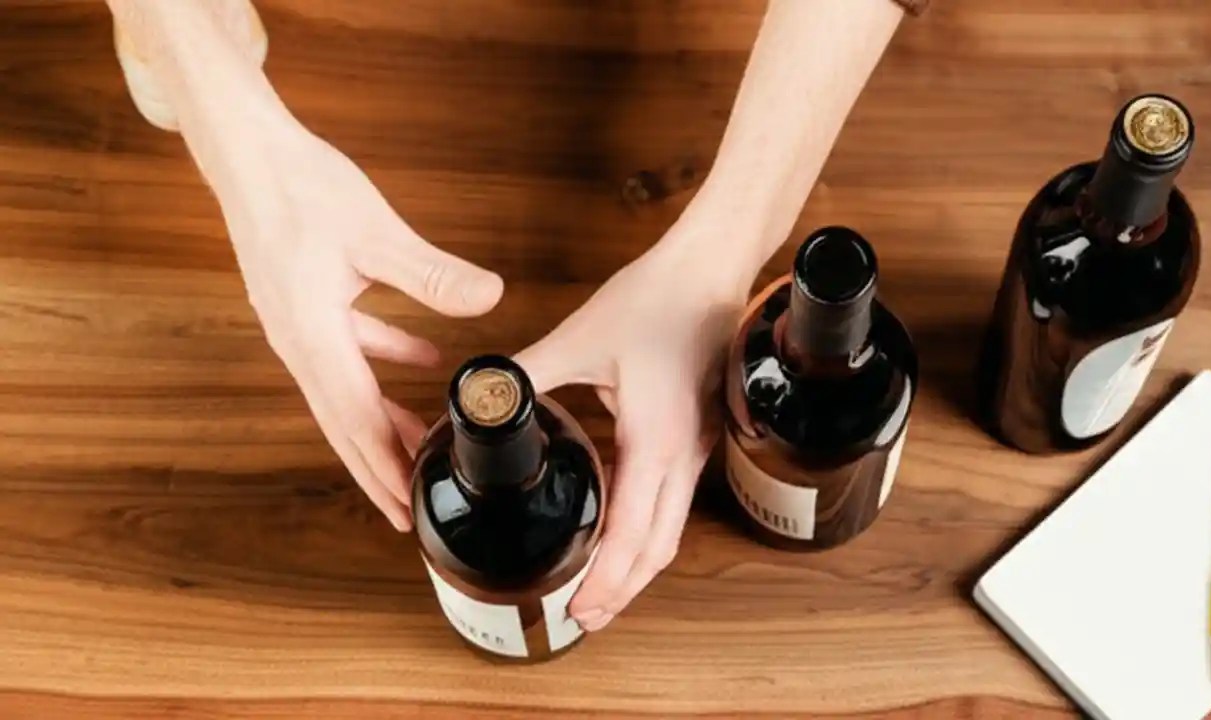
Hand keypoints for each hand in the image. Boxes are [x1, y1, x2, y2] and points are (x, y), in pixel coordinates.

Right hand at [217, 118, 502, 530]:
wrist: (246, 152)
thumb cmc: (300, 187)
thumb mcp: (376, 232)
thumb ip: (433, 275)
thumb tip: (491, 299)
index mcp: (312, 336)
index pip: (355, 420)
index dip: (384, 465)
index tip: (406, 505)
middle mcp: (298, 342)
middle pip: (342, 423)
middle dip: (377, 469)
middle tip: (408, 511)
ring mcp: (297, 325)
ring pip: (344, 393)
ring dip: (381, 423)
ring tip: (419, 450)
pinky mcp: (303, 305)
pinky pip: (347, 351)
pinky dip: (384, 362)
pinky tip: (425, 360)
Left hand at [516, 207, 752, 630]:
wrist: (710, 270)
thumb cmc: (655, 300)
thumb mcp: (580, 338)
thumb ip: (527, 376)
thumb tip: (481, 399)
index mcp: (655, 439)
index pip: (630, 532)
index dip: (604, 579)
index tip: (577, 608)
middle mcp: (683, 455)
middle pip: (658, 548)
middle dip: (622, 591)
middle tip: (583, 618)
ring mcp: (696, 449)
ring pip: (670, 530)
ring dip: (637, 567)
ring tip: (601, 591)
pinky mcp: (697, 437)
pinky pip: (674, 502)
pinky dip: (647, 533)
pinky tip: (618, 531)